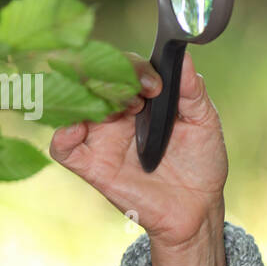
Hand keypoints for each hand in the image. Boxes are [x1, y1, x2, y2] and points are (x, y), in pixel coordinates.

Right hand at [48, 48, 227, 246]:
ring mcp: (102, 138)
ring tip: (116, 110)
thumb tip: (183, 58)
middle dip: (111, 79)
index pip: (124, 67)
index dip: (135, 68)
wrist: (198, 207)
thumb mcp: (204, 122)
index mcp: (142, 97)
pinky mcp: (93, 166)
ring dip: (89, 99)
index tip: (156, 86)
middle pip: (94, 79)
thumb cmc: (200, 161)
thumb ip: (193, 92)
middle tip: (137, 97)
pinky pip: (64, 148)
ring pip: (75, 106)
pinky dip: (62, 135)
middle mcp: (117, 113)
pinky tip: (75, 128)